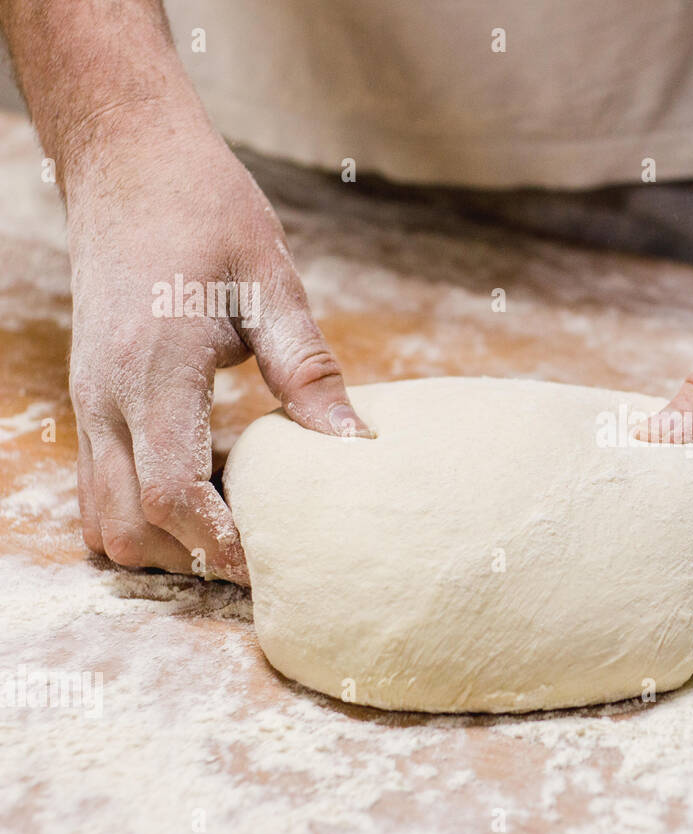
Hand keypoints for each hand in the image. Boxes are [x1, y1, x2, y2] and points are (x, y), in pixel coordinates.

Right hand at [65, 106, 369, 584]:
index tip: (277, 564)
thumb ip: (308, 370)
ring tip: (235, 523)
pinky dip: (142, 509)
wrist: (128, 161)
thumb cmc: (205, 211)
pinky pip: (98, 484)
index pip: (173, 494)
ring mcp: (87, 401)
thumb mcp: (271, 285)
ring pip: (101, 517)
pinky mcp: (88, 396)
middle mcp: (105, 398)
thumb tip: (356, 446)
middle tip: (263, 552)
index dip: (223, 545)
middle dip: (191, 558)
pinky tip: (205, 484)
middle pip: (127, 529)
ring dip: (162, 540)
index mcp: (152, 372)